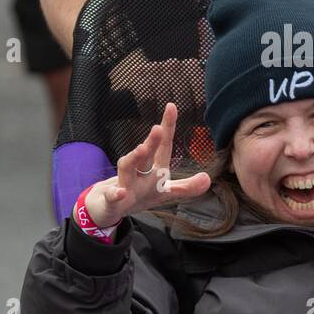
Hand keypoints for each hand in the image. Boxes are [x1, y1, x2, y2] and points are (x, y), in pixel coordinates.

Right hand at [84, 101, 210, 226]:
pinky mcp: (112, 201)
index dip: (168, 127)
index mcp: (153, 169)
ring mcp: (124, 185)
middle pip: (146, 155)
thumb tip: (208, 179)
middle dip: (152, 142)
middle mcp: (139, 173)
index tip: (171, 106)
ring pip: (127, 169)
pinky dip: (116, 194)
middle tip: (159, 128)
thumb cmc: (137, 195)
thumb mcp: (164, 193)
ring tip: (141, 149)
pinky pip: (113, 197)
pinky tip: (120, 192)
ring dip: (133, 158)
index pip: (163, 146)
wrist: (105, 208)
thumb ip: (186, 187)